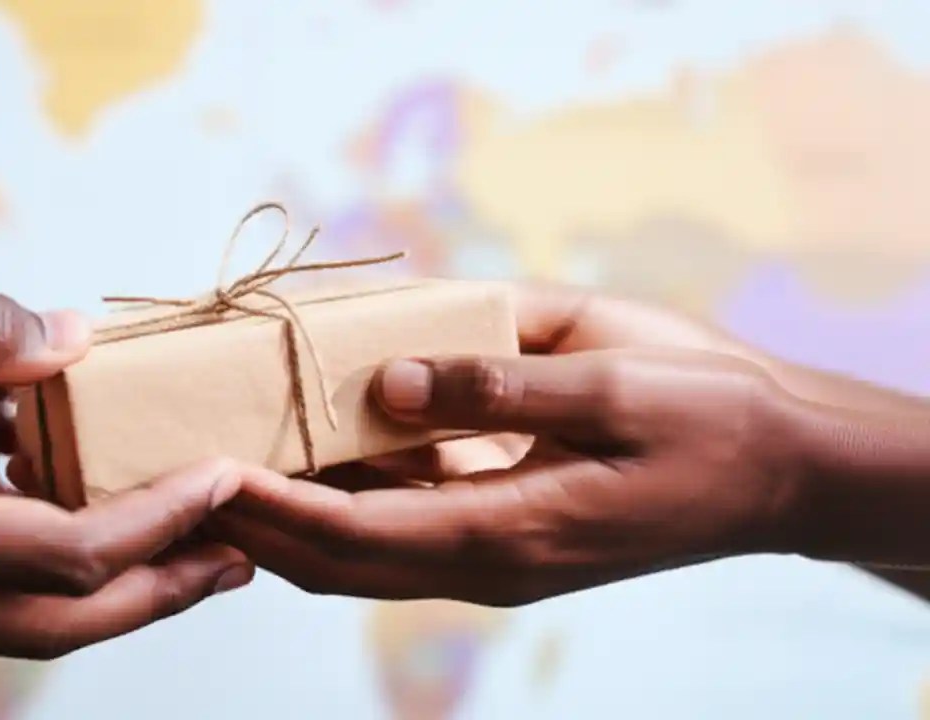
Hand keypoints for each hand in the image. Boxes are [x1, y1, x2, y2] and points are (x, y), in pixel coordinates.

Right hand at [0, 286, 253, 658]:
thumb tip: (79, 338)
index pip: (67, 554)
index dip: (159, 522)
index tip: (223, 478)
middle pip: (61, 623)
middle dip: (162, 589)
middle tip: (242, 555)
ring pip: (24, 633)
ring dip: (115, 597)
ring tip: (197, 559)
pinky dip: (47, 584)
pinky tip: (94, 542)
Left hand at [213, 347, 803, 604]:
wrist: (781, 468)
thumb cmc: (708, 418)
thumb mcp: (609, 382)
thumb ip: (496, 385)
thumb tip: (386, 383)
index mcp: (510, 533)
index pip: (359, 534)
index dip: (277, 509)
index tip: (209, 475)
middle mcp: (488, 560)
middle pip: (341, 562)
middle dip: (257, 529)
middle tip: (181, 484)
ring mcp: (494, 554)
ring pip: (363, 555)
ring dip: (288, 524)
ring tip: (220, 473)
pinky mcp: (505, 532)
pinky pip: (401, 529)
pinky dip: (341, 503)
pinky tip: (310, 456)